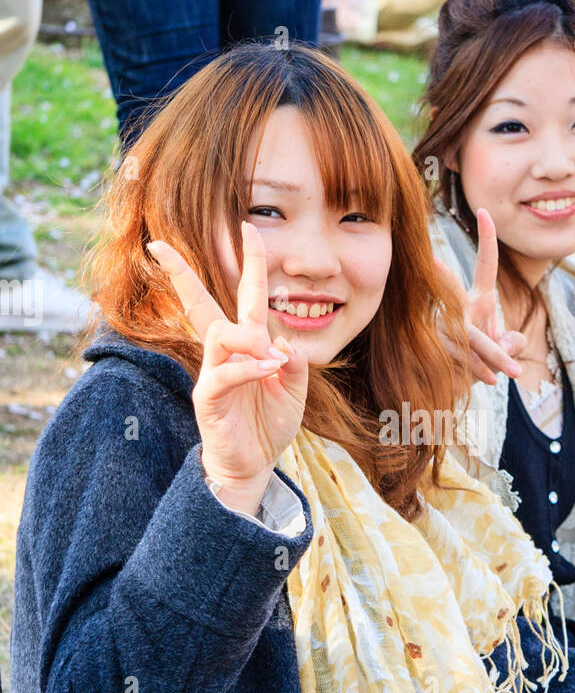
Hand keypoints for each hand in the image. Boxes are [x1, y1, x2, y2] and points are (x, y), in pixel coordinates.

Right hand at [148, 223, 308, 499]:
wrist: (253, 465)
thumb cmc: (268, 425)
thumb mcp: (294, 392)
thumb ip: (296, 366)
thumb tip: (286, 342)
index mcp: (247, 344)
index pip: (245, 296)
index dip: (249, 263)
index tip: (247, 228)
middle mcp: (225, 352)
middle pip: (200, 303)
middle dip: (181, 274)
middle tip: (159, 245)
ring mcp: (213, 373)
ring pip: (220, 333)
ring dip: (251, 340)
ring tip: (272, 362)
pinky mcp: (209, 397)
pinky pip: (225, 371)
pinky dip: (250, 368)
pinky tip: (267, 371)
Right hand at [435, 208, 525, 386]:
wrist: (456, 387)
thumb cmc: (482, 361)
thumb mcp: (503, 348)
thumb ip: (511, 344)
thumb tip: (511, 342)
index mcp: (479, 298)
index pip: (485, 265)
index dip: (486, 238)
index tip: (484, 211)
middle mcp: (459, 307)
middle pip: (453, 291)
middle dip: (441, 276)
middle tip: (432, 260)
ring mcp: (443, 326)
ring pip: (470, 336)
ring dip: (494, 357)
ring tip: (511, 374)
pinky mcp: (437, 349)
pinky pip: (463, 357)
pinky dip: (482, 371)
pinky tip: (493, 380)